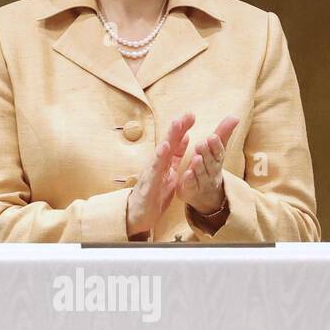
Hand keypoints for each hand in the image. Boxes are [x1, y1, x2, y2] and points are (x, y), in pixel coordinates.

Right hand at [125, 112, 193, 238]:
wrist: (138, 215)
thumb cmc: (153, 195)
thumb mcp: (169, 174)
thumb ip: (175, 158)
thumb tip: (185, 139)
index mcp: (165, 163)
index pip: (175, 143)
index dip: (183, 129)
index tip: (191, 115)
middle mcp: (157, 164)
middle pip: (169, 142)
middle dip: (178, 128)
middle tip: (187, 114)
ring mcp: (152, 172)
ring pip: (162, 151)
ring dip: (170, 137)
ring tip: (176, 123)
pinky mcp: (149, 183)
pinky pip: (156, 169)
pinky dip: (160, 157)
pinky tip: (165, 147)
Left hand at [178, 115, 239, 214]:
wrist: (206, 194)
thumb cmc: (210, 165)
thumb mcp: (217, 150)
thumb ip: (223, 134)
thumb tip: (236, 116)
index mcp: (216, 159)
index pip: (218, 151)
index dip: (216, 145)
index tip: (212, 136)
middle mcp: (211, 171)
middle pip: (210, 162)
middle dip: (207, 153)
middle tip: (202, 143)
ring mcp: (201, 181)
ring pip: (201, 174)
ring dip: (199, 166)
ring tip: (196, 157)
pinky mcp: (191, 189)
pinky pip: (191, 185)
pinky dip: (190, 180)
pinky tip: (187, 174)